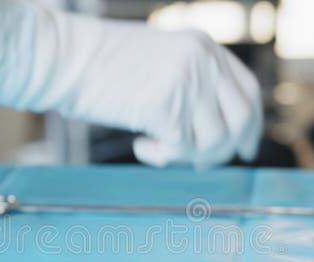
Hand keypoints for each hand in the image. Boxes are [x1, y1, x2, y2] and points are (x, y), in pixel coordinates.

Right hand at [0, 0, 263, 167]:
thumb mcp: (161, 64)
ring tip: (158, 146)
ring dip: (187, 155)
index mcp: (204, 47)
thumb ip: (193, 87)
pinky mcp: (164, 106)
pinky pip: (181, 150)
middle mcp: (202, 61)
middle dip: (222, 150)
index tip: (245, 148)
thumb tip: (217, 131)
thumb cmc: (100, 66)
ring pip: (213, 141)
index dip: (250, 126)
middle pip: (239, 120)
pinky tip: (141, 144)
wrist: (63, 58)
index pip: (248, 91)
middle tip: (195, 161)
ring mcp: (186, 82)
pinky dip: (162, 157)